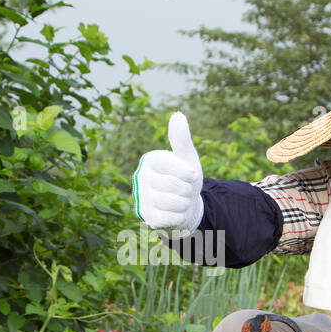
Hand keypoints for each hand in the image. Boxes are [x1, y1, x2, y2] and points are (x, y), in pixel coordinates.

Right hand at [131, 111, 203, 232]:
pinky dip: (179, 216)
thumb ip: (182, 139)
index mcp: (149, 160)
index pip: (174, 166)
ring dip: (184, 204)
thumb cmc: (185, 178)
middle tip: (184, 190)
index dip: (189, 174)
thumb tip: (177, 114)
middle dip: (187, 190)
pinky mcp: (145, 216)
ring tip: (181, 201)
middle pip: (174, 185)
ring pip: (172, 202)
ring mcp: (140, 197)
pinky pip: (170, 217)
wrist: (184, 205)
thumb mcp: (187, 158)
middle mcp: (140, 177)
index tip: (190, 176)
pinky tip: (176, 213)